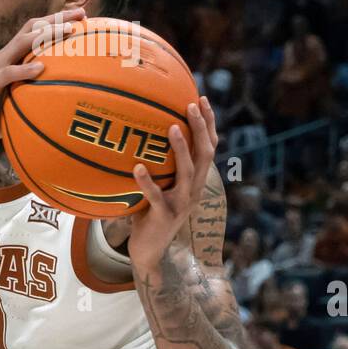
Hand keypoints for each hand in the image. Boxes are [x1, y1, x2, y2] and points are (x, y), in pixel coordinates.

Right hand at [0, 9, 84, 150]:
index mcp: (12, 58)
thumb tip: (66, 101)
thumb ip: (37, 94)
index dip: (56, 21)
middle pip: (32, 28)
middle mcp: (4, 57)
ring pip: (21, 43)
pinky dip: (24, 69)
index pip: (35, 32)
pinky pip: (7, 74)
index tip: (82, 17)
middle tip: (81, 14)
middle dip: (56, 19)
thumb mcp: (19, 101)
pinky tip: (40, 69)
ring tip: (67, 31)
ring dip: (45, 35)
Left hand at [127, 97, 217, 270]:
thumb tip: (140, 129)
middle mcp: (194, 190)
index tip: (201, 98)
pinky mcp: (164, 216)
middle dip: (201, 128)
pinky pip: (156, 196)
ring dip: (180, 149)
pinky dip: (147, 182)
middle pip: (205, 155)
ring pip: (187, 173)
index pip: (209, 147)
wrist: (150, 250)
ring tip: (172, 127)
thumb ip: (158, 163)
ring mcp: (181, 204)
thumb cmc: (150, 211)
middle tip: (191, 105)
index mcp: (196, 181)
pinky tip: (137, 167)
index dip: (209, 124)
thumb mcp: (160, 184)